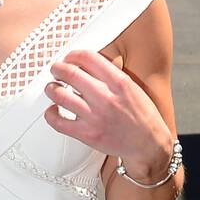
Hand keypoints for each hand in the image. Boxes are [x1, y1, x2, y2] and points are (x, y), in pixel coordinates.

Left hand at [43, 48, 172, 173]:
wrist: (149, 144)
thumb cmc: (142, 116)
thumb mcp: (132, 88)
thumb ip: (111, 75)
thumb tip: (86, 65)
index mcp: (119, 82)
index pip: (88, 58)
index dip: (73, 55)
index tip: (69, 58)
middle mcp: (106, 97)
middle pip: (70, 73)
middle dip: (58, 68)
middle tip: (55, 69)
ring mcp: (95, 117)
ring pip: (60, 95)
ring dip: (51, 89)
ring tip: (52, 88)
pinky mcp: (87, 134)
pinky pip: (58, 122)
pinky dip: (50, 114)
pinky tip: (53, 111)